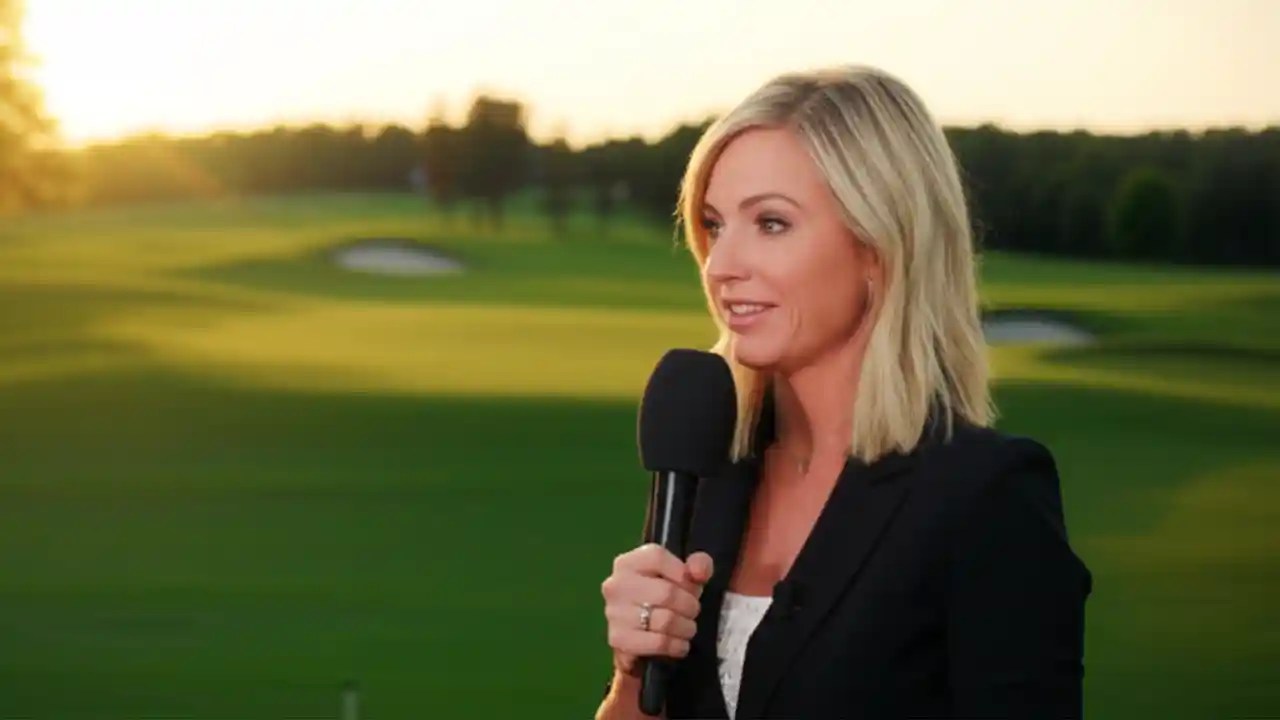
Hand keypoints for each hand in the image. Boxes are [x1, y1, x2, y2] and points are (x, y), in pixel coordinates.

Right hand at [601, 544, 714, 677]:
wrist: (640, 631)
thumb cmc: (663, 595)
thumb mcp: (683, 574)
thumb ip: (699, 564)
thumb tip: (699, 573)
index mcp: (629, 562)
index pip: (658, 558)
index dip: (683, 574)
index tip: (690, 587)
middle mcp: (617, 584)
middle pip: (667, 593)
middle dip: (690, 605)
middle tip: (692, 612)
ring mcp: (615, 612)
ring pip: (665, 620)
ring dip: (686, 627)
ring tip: (688, 628)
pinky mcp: (619, 639)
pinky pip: (659, 642)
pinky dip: (676, 645)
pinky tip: (680, 644)